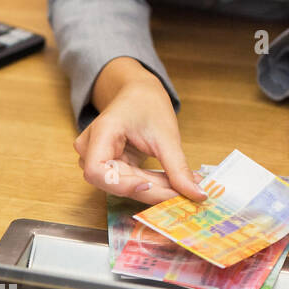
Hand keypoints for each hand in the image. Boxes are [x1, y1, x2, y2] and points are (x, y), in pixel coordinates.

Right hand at [73, 57, 205, 204]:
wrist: (138, 93)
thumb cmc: (147, 104)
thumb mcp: (166, 135)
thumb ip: (178, 168)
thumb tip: (197, 195)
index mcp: (100, 133)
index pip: (97, 171)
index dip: (121, 184)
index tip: (149, 186)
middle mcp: (90, 149)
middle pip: (114, 183)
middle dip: (148, 190)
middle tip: (181, 195)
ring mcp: (97, 159)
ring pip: (123, 186)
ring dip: (152, 190)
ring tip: (180, 188)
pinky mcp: (109, 166)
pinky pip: (129, 182)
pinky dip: (151, 185)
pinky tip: (170, 184)